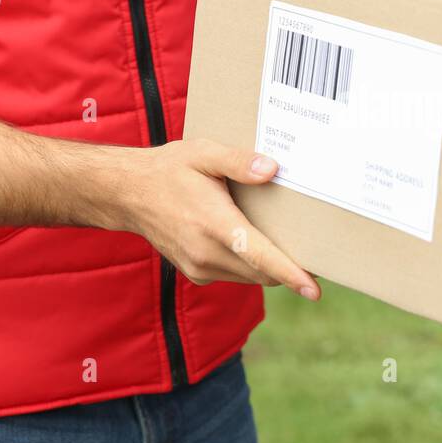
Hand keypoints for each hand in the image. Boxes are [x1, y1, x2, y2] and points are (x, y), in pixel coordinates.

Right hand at [121, 138, 319, 298]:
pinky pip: (235, 275)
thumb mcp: (204, 153)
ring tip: (283, 240)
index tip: (314, 289)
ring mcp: (199, 267)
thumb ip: (239, 161)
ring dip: (269, 266)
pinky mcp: (196, 273)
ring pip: (250, 276)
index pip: (259, 256)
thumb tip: (272, 169)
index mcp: (213, 224)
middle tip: (314, 249)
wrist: (127, 194)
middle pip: (262, 271)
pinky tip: (250, 240)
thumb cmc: (169, 170)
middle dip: (290, 267)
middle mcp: (206, 253)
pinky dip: (249, 264)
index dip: (290, 273)